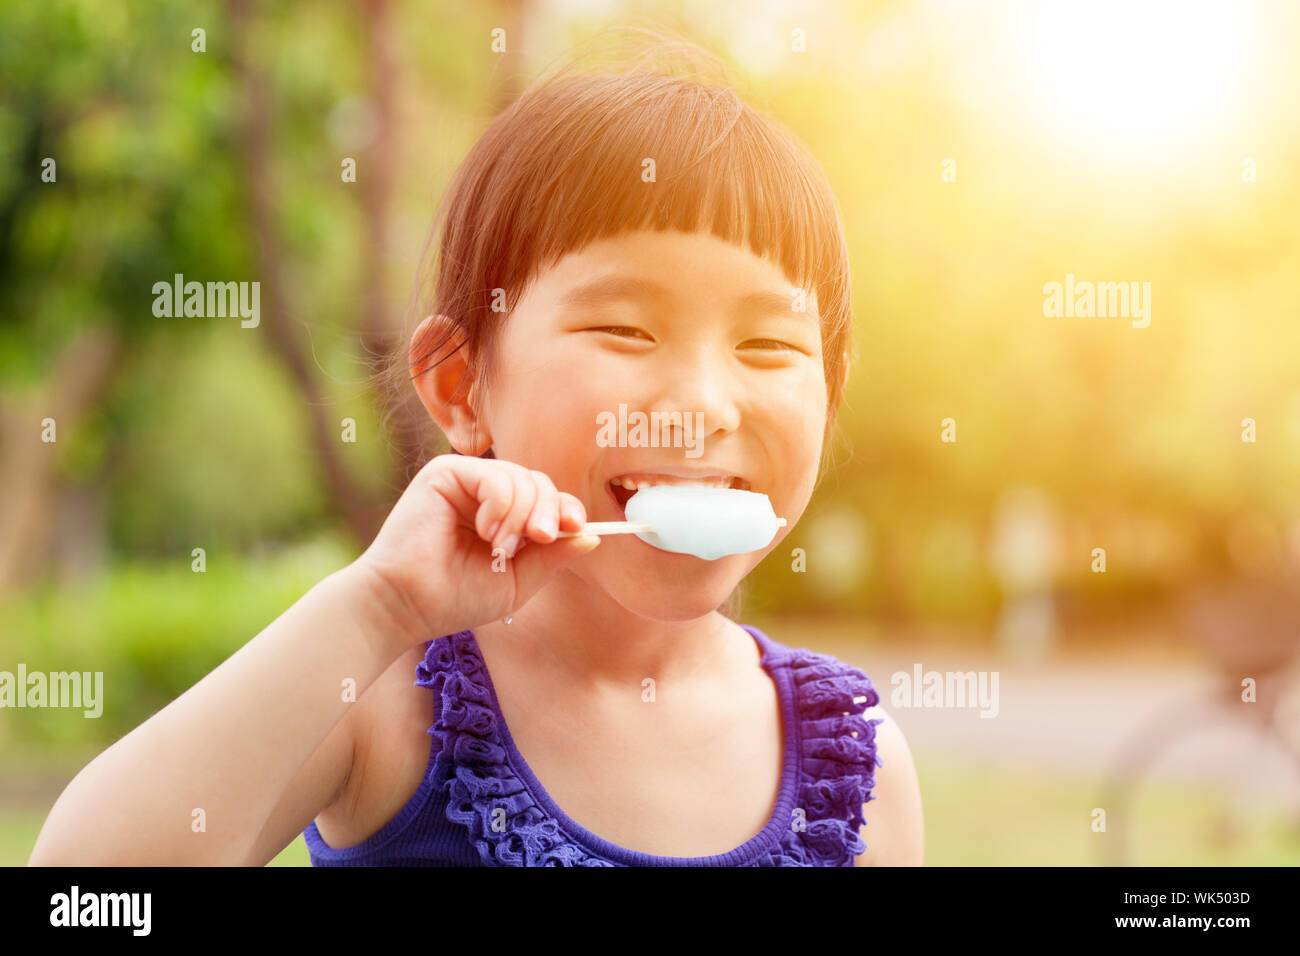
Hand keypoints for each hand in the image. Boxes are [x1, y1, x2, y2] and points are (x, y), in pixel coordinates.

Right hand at [353, 453, 599, 644]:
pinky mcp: (446, 472)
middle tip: (538, 539)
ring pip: (522, 478)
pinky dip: (501, 505)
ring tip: (501, 547)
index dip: (567, 509)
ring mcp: (465, 480)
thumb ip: (552, 557)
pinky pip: (495, 476)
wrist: (406, 605)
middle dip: (549, 511)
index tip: (576, 527)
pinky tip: (487, 531)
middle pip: (539, 483)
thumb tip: (593, 536)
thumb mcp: (517, 581)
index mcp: (502, 516)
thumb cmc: (455, 598)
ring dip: (521, 516)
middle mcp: (484, 494)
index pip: (546, 499)